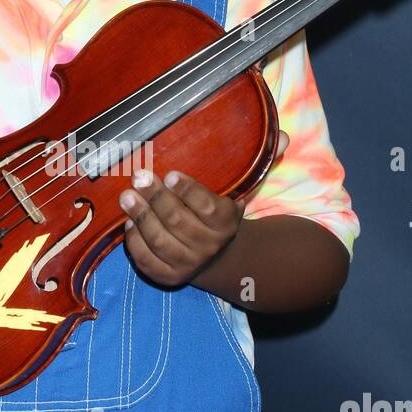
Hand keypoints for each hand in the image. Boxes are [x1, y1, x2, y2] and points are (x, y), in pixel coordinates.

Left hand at [118, 133, 288, 286]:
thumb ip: (261, 162)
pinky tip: (128, 222)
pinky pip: (147, 261)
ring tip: (127, 196)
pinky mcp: (168, 277)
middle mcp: (208, 246)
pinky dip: (135, 241)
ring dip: (141, 217)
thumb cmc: (219, 213)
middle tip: (139, 177)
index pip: (208, 207)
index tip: (171, 174)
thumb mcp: (241, 189)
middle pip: (178, 222)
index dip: (189, 191)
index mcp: (226, 223)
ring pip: (160, 241)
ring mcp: (187, 264)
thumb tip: (285, 135)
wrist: (217, 256)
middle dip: (156, 198)